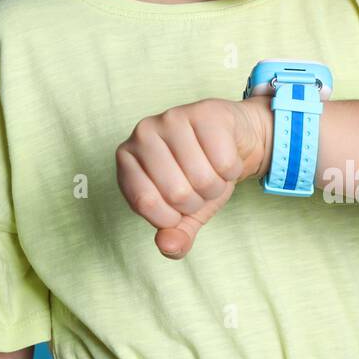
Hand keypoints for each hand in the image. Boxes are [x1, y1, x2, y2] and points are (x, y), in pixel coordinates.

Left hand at [115, 93, 273, 258]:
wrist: (233, 142)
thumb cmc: (200, 176)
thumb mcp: (185, 214)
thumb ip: (174, 235)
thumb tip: (168, 246)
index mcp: (126, 159)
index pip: (145, 204)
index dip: (171, 216)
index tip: (177, 205)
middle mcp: (142, 133)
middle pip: (177, 193)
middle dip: (197, 200)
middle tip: (198, 185)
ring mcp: (172, 118)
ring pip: (202, 178)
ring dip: (216, 186)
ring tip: (211, 171)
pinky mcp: (204, 111)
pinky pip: (224, 162)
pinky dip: (231, 171)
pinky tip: (225, 156)